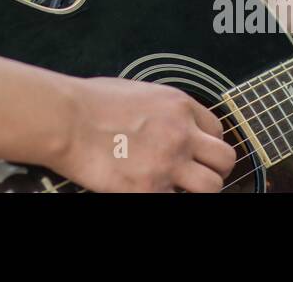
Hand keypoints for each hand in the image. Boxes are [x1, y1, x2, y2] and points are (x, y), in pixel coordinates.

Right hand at [50, 77, 236, 191]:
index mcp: (178, 106)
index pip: (217, 130)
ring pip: (211, 187)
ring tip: (177, 188)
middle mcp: (181, 134)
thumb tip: (166, 125)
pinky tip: (149, 190)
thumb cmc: (90, 103)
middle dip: (214, 170)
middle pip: (225, 160)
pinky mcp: (150, 190)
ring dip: (197, 190)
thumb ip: (162, 112)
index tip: (196, 153)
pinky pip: (176, 201)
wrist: (67, 120)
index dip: (207, 145)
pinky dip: (166, 197)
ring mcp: (169, 164)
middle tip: (195, 175)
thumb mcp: (138, 92)